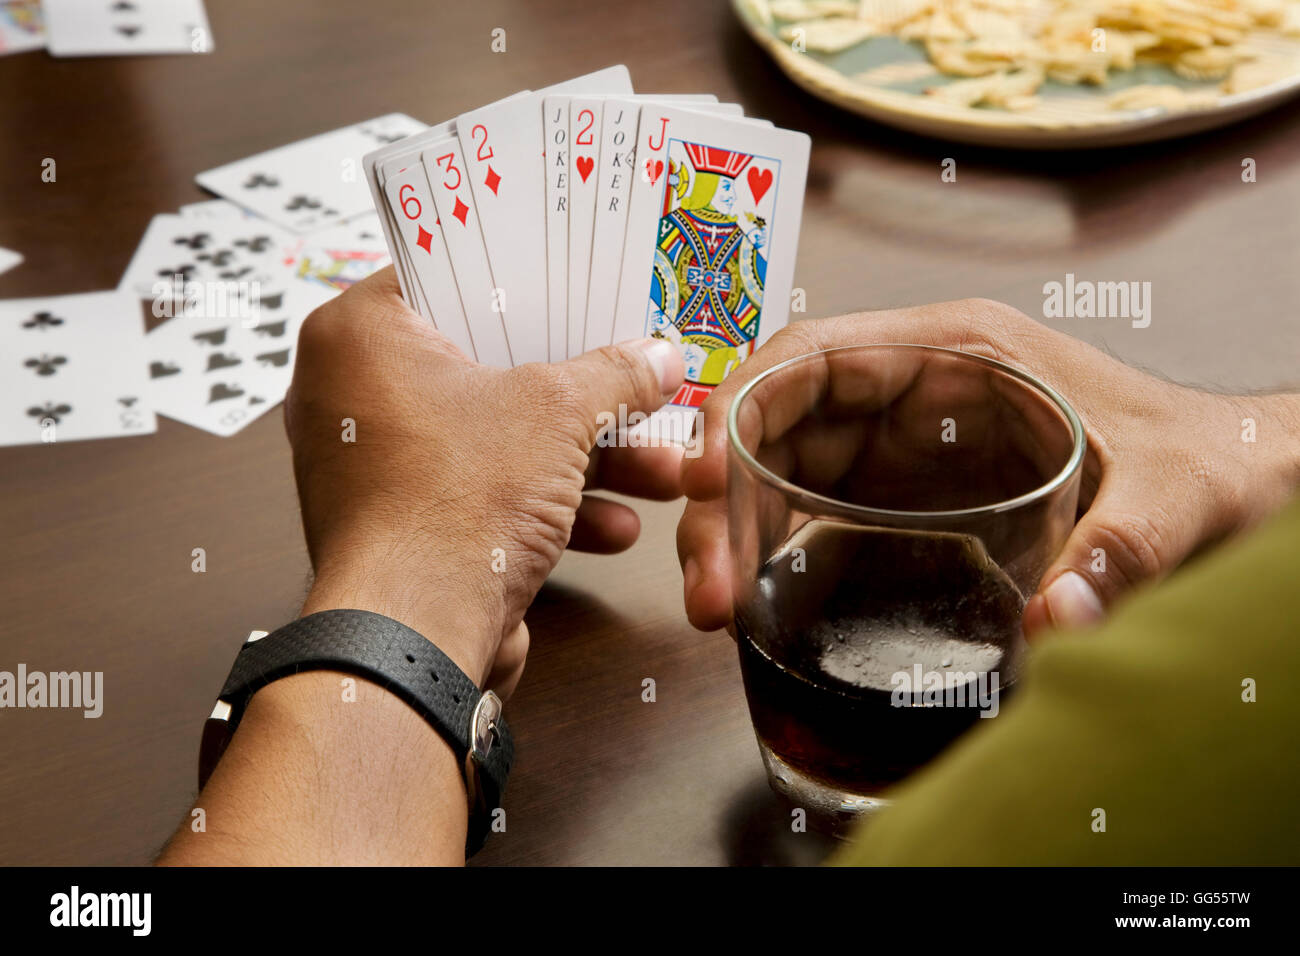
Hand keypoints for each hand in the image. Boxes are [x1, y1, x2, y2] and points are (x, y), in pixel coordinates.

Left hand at [285, 267, 683, 693]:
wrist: (415, 635)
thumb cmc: (452, 504)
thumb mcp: (556, 412)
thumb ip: (612, 375)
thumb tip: (656, 357)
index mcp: (362, 336)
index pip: (448, 277)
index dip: (528, 284)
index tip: (583, 288)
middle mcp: (353, 395)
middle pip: (486, 367)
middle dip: (579, 391)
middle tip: (632, 378)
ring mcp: (375, 465)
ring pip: (495, 439)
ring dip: (583, 457)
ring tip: (658, 467)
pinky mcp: (403, 523)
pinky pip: (483, 492)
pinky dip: (546, 504)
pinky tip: (616, 525)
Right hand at [678, 299, 1299, 637]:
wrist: (1242, 481)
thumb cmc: (1210, 456)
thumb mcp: (1179, 496)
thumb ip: (1124, 551)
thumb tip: (1056, 621)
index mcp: (957, 353)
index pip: (813, 355)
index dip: (738, 406)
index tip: (702, 478)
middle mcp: (916, 388)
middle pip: (778, 418)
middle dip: (722, 491)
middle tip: (710, 587)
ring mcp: (907, 440)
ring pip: (784, 462)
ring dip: (736, 523)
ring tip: (719, 605)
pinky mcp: (910, 491)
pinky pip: (815, 503)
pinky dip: (772, 540)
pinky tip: (756, 592)